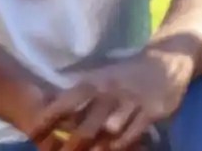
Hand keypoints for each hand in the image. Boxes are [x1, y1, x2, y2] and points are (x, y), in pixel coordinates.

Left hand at [27, 49, 193, 149]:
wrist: (168, 60)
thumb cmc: (126, 74)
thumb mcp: (100, 77)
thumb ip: (78, 95)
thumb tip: (48, 109)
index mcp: (94, 82)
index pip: (65, 102)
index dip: (47, 120)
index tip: (34, 134)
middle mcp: (111, 92)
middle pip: (85, 127)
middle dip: (73, 146)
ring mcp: (132, 102)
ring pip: (110, 133)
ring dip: (99, 148)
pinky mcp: (152, 111)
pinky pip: (133, 135)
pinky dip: (121, 145)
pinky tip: (115, 147)